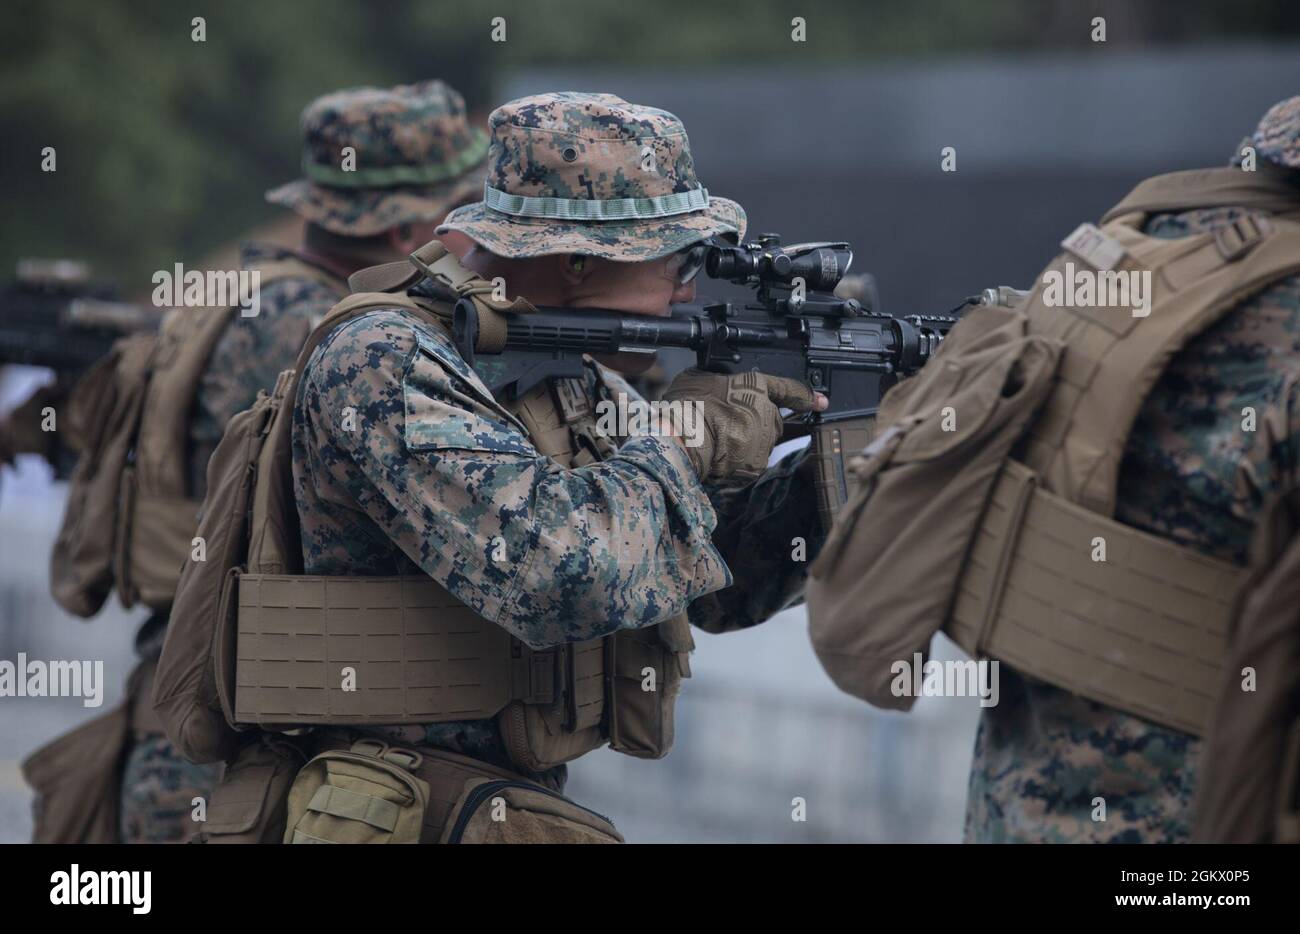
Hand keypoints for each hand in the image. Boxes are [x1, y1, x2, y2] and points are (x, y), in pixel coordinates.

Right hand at [661, 368, 823, 482]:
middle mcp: (766, 412)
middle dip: (758, 423)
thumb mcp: (700, 376)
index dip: (805, 396)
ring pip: (764, 442)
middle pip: (773, 420)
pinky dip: (740, 460)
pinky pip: (752, 461)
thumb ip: (717, 380)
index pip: (787, 389)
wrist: (683, 438)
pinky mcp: (757, 463)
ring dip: (748, 442)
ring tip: (720, 440)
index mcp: (754, 385)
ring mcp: (764, 439)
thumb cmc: (687, 405)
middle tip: (730, 424)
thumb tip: (716, 383)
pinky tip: (721, 454)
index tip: (821, 402)